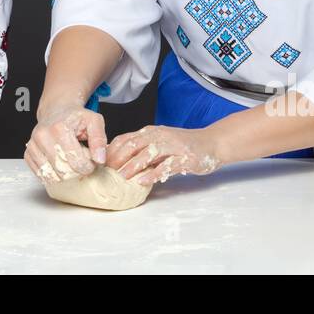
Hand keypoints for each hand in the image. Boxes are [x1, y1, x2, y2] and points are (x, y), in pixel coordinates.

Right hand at [24, 104, 107, 183]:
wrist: (57, 111)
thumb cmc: (76, 118)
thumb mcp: (94, 122)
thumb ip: (99, 140)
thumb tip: (99, 159)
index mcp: (59, 128)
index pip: (77, 162)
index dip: (88, 167)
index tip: (91, 162)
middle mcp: (42, 136)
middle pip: (63, 171)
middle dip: (76, 172)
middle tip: (82, 162)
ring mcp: (32, 145)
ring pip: (51, 175)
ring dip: (64, 175)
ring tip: (71, 162)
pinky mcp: (27, 154)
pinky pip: (40, 174)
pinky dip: (53, 174)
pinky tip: (60, 165)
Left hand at [106, 125, 220, 185]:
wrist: (212, 143)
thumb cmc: (183, 145)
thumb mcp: (160, 142)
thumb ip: (143, 148)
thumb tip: (119, 159)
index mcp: (151, 132)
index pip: (126, 138)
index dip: (112, 150)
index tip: (101, 161)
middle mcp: (160, 136)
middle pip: (134, 144)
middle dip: (118, 157)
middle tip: (107, 170)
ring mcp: (173, 146)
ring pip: (149, 153)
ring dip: (133, 165)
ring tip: (121, 176)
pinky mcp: (185, 158)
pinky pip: (166, 166)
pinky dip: (153, 173)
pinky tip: (142, 180)